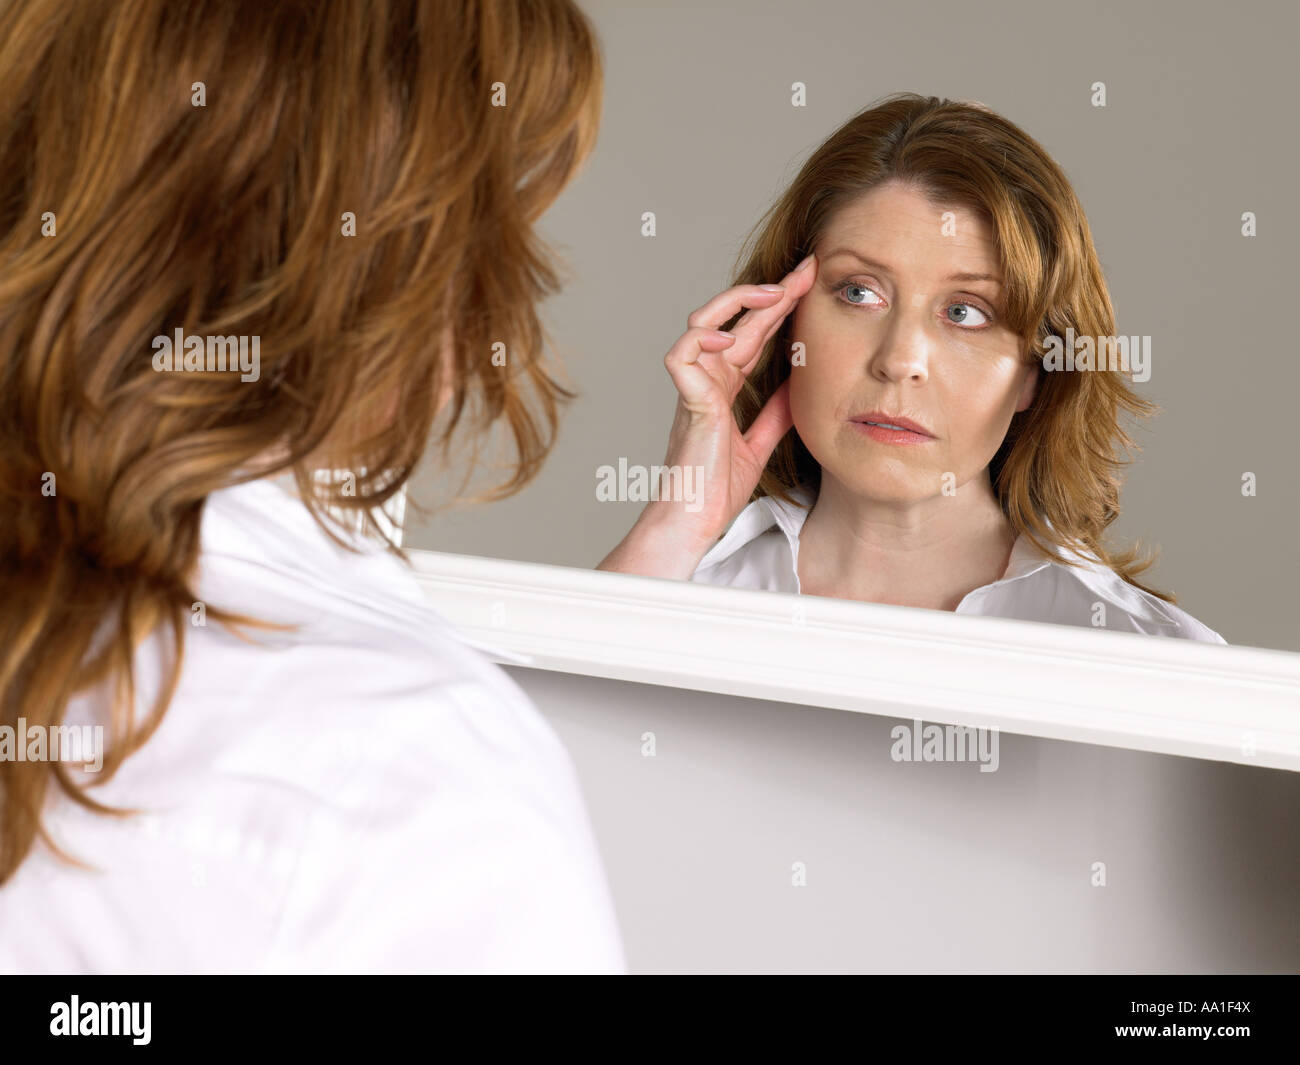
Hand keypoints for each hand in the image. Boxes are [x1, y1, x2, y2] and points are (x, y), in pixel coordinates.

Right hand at [654, 252, 818, 548]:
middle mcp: (707, 379)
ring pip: (702, 322)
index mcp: (723, 386)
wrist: (695, 520)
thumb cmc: (716, 488)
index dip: (779, 306)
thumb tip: (798, 385)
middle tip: (806, 270)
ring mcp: (694, 387)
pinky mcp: (687, 401)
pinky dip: (702, 337)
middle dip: (772, 291)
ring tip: (773, 293)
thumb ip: (775, 412)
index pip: (752, 333)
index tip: (809, 282)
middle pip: (737, 320)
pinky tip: (730, 335)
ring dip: (737, 302)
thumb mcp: (760, 442)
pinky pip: (682, 354)